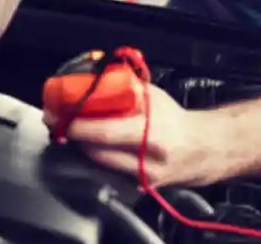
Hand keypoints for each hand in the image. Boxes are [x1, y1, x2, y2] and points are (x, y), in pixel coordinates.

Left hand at [44, 83, 223, 187]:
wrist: (204, 149)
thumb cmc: (176, 119)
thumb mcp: (152, 97)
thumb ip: (125, 87)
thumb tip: (94, 73)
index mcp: (152, 134)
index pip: (105, 133)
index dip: (77, 125)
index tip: (58, 115)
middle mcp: (146, 160)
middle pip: (96, 151)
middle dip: (72, 135)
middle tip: (56, 121)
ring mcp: (142, 177)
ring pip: (98, 163)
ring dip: (80, 145)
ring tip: (69, 129)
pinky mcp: (139, 186)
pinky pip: (108, 171)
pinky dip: (95, 156)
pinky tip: (88, 144)